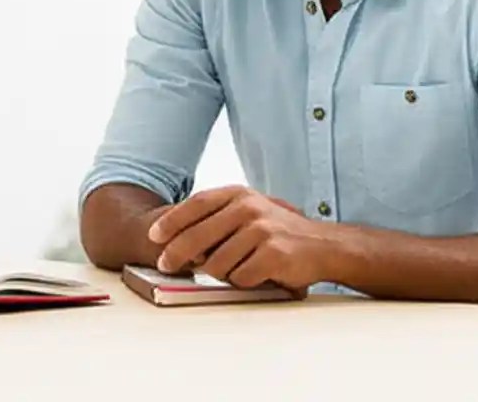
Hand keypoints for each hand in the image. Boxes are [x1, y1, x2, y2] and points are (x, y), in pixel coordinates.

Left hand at [148, 186, 333, 294]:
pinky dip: (243, 282)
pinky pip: (240, 277)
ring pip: (217, 263)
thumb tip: (175, 240)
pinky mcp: (273, 254)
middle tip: (166, 266)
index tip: (153, 236)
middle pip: (198, 236)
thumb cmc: (277, 232)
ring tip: (237, 268)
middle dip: (176, 254)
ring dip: (220, 273)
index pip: (196, 205)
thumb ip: (216, 219)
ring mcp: (261, 230)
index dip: (172, 221)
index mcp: (239, 195)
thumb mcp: (247, 212)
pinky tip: (256, 274)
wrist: (323, 245)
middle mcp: (248, 208)